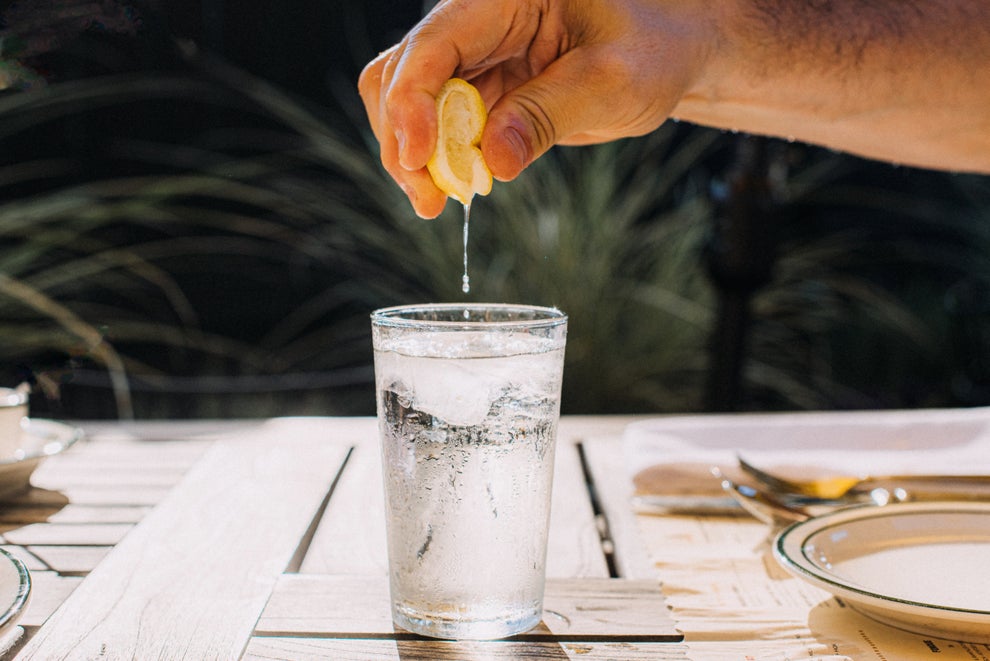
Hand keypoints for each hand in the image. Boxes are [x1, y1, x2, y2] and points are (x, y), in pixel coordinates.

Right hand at [358, 0, 711, 217]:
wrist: (666, 55)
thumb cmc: (651, 50)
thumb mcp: (611, 81)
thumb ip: (548, 115)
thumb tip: (492, 162)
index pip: (431, 45)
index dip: (411, 103)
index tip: (419, 159)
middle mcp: (475, 23)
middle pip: (400, 76)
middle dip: (403, 139)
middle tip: (430, 198)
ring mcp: (474, 59)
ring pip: (408, 105)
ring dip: (414, 158)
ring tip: (439, 202)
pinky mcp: (481, 92)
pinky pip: (438, 127)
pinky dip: (440, 161)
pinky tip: (459, 188)